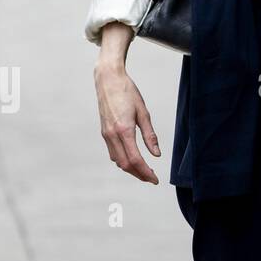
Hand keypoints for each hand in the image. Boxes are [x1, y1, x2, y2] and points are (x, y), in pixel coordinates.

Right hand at [94, 58, 159, 183]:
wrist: (108, 80)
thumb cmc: (128, 92)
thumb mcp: (143, 112)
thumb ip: (150, 134)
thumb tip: (156, 154)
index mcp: (124, 130)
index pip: (135, 159)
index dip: (145, 172)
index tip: (155, 180)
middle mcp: (112, 135)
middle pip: (125, 164)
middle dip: (139, 174)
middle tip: (151, 178)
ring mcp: (106, 135)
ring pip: (117, 160)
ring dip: (130, 168)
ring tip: (144, 171)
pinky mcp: (104, 132)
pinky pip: (113, 152)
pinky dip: (123, 159)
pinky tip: (131, 158)